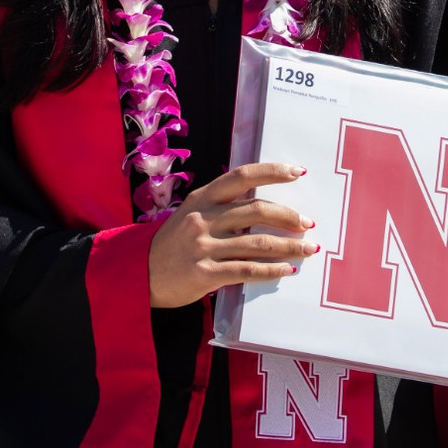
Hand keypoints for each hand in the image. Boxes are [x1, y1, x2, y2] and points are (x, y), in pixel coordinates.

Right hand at [148, 163, 317, 308]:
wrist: (139, 274)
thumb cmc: (172, 244)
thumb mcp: (191, 215)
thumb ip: (221, 208)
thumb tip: (266, 210)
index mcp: (201, 198)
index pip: (242, 176)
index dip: (272, 172)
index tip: (297, 172)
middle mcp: (203, 219)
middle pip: (257, 210)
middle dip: (288, 217)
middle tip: (307, 223)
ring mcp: (203, 247)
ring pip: (258, 243)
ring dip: (289, 246)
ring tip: (308, 248)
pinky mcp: (205, 274)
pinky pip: (247, 270)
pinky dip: (271, 271)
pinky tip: (286, 270)